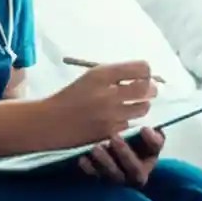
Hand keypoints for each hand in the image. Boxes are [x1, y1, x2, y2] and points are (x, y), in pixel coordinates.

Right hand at [42, 61, 156, 147]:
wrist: (50, 122)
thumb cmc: (71, 96)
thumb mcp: (91, 77)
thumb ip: (116, 74)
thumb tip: (144, 75)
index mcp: (102, 75)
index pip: (140, 68)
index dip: (145, 71)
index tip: (142, 75)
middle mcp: (108, 94)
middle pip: (146, 88)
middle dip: (150, 89)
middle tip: (148, 90)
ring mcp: (110, 115)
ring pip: (142, 108)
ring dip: (141, 105)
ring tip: (133, 104)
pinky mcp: (109, 132)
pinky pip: (129, 124)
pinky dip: (126, 120)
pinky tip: (117, 118)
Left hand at [78, 127, 165, 186]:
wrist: (116, 154)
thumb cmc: (134, 144)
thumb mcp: (145, 138)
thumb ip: (151, 135)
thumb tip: (146, 130)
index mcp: (148, 162)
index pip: (153, 152)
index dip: (150, 142)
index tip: (143, 129)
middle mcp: (135, 175)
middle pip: (134, 170)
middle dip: (125, 153)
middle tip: (115, 137)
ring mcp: (118, 180)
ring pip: (114, 175)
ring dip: (105, 162)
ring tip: (96, 148)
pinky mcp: (101, 180)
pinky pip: (95, 177)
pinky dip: (89, 168)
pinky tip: (83, 158)